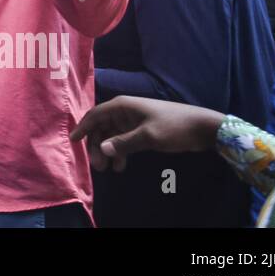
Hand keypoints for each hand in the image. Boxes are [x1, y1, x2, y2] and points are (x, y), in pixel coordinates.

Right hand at [69, 96, 224, 171]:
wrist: (202, 128)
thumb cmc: (174, 126)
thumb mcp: (148, 136)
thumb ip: (124, 143)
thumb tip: (102, 149)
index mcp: (122, 106)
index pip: (95, 115)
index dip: (83, 127)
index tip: (72, 141)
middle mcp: (124, 111)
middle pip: (102, 128)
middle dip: (97, 146)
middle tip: (98, 166)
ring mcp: (133, 121)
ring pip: (112, 136)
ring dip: (108, 151)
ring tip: (109, 169)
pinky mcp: (141, 130)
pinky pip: (123, 141)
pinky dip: (120, 152)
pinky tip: (121, 166)